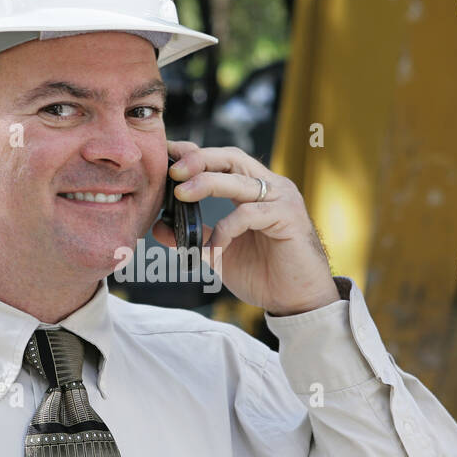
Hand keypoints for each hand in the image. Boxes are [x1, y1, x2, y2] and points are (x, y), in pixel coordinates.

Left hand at [150, 140, 340, 315]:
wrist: (296, 302)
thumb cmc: (264, 275)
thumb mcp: (220, 252)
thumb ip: (194, 235)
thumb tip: (160, 225)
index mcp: (256, 190)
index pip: (224, 160)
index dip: (196, 155)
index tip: (167, 155)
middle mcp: (271, 188)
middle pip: (232, 158)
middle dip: (200, 160)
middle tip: (173, 171)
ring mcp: (282, 200)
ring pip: (240, 181)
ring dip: (207, 184)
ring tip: (181, 195)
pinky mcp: (289, 218)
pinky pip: (249, 214)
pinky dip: (225, 229)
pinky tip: (213, 248)